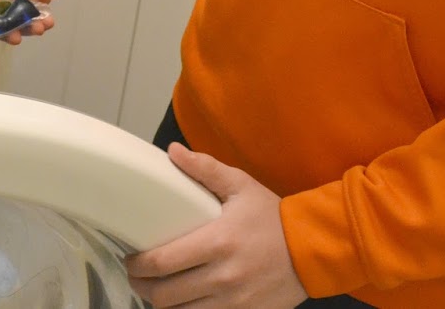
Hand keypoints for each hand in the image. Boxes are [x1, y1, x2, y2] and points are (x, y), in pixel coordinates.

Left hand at [124, 143, 309, 307]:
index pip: (163, 262)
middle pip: (165, 295)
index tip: (130, 258)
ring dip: (161, 304)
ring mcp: (233, 302)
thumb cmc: (272, 217)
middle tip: (138, 275)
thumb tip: (173, 151)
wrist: (313, 249)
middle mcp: (223, 277)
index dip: (138, 265)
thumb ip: (205, 169)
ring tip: (156, 290)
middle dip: (143, 286)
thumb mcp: (240, 186)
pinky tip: (182, 303)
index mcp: (217, 241)